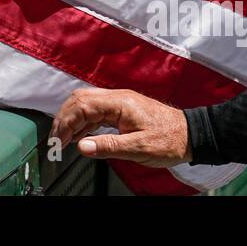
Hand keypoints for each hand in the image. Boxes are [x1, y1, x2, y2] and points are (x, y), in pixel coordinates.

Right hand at [50, 88, 191, 166]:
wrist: (191, 136)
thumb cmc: (170, 141)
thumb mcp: (138, 148)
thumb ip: (107, 146)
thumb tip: (81, 146)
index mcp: (119, 103)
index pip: (82, 106)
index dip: (66, 123)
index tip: (58, 141)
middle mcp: (117, 97)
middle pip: (79, 99)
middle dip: (63, 118)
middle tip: (55, 139)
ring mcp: (119, 102)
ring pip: (86, 103)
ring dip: (72, 119)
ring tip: (63, 139)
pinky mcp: (122, 109)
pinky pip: (95, 110)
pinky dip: (83, 121)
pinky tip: (80, 135)